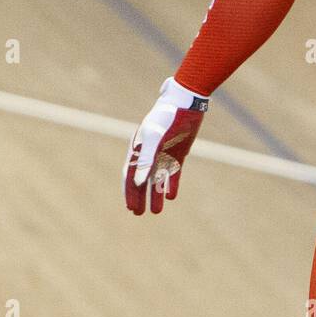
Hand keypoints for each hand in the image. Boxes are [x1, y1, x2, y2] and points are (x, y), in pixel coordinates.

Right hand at [123, 77, 208, 215]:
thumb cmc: (166, 117)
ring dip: (156, 195)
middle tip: (139, 214)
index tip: (130, 208)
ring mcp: (164, 153)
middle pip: (142, 180)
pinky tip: (172, 196)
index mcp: (138, 149)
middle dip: (140, 197)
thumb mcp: (154, 138)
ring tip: (157, 211)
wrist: (186, 102)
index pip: (129, 175)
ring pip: (158, 179)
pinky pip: (173, 172)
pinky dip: (171, 184)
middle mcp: (149, 153)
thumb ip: (145, 160)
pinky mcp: (178, 153)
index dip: (129, 192)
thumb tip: (138, 182)